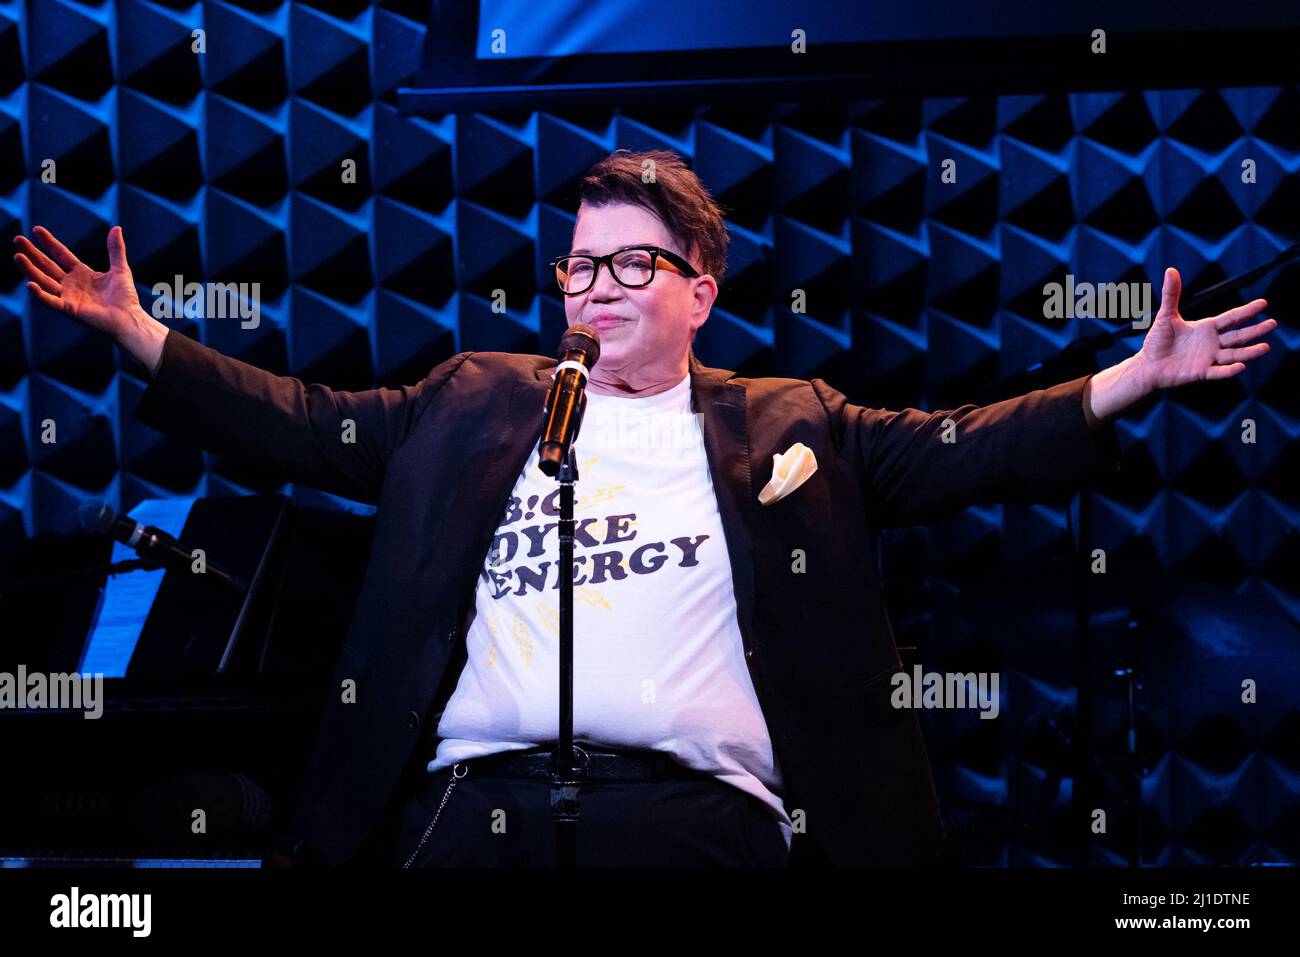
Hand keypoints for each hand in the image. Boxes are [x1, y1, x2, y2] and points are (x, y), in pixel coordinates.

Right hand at [13, 225, 167, 374]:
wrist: (129, 318)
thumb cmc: (125, 297)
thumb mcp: (120, 268)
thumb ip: (115, 249)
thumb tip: (116, 228)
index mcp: (81, 273)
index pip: (60, 254)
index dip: (49, 242)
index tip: (36, 229)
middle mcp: (70, 284)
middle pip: (46, 266)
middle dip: (31, 253)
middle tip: (17, 239)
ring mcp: (68, 297)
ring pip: (43, 281)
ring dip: (29, 270)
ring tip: (17, 256)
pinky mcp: (69, 309)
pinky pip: (50, 301)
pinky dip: (40, 294)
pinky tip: (30, 284)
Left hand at [1087, 266, 1277, 421]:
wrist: (1148, 365)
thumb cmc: (1158, 341)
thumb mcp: (1166, 315)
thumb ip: (1171, 294)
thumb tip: (1170, 270)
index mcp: (1206, 328)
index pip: (1231, 318)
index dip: (1246, 311)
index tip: (1263, 303)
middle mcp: (1212, 343)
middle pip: (1238, 336)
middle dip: (1255, 330)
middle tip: (1272, 323)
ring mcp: (1208, 358)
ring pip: (1233, 355)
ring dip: (1249, 352)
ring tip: (1265, 347)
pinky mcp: (1200, 372)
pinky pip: (1218, 372)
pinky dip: (1229, 370)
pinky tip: (1241, 366)